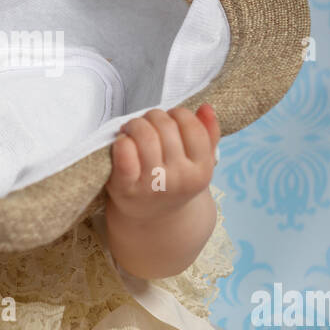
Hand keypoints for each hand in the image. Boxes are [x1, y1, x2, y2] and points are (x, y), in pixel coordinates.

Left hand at [105, 103, 219, 222]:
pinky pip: (124, 153)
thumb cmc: (174, 182)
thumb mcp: (197, 163)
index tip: (170, 119)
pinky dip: (121, 141)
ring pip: (145, 134)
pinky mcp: (126, 187)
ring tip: (132, 129)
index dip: (178, 114)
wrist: (153, 221)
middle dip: (153, 116)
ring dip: (135, 124)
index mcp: (202, 171)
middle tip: (146, 123)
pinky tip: (122, 142)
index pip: (192, 126)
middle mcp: (180, 179)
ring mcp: (153, 184)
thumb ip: (207, 135)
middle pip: (166, 126)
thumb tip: (206, 108)